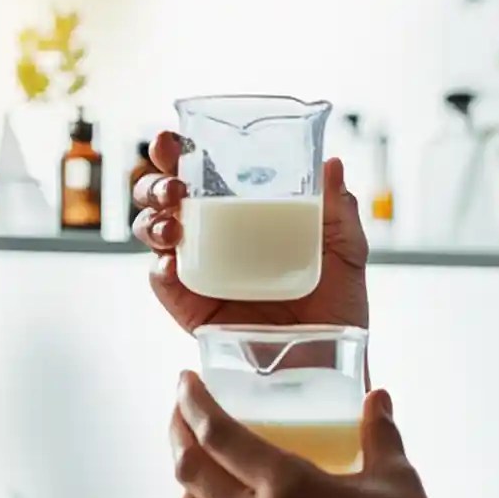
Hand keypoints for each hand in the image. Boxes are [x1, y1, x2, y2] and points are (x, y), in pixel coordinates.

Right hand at [132, 132, 368, 332]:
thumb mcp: (347, 251)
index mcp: (244, 217)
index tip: (173, 139)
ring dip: (151, 218)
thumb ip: (340, 210)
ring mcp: (200, 274)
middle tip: (174, 182)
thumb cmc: (339, 304)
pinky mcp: (193, 310)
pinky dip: (160, 266)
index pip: (201, 176)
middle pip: (163, 200)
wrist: (333, 358)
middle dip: (154, 181)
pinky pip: (163, 284)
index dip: (179, 154)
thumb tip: (333, 164)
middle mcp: (214, 241)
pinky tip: (171, 258)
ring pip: (153, 234)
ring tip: (173, 216)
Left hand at [170, 373, 486, 497]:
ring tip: (198, 463)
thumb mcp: (398, 480)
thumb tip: (376, 399)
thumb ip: (379, 434)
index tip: (186, 383)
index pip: (219, 435)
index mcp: (291, 487)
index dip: (194, 403)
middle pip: (192, 471)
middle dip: (180, 433)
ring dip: (185, 483)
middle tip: (184, 413)